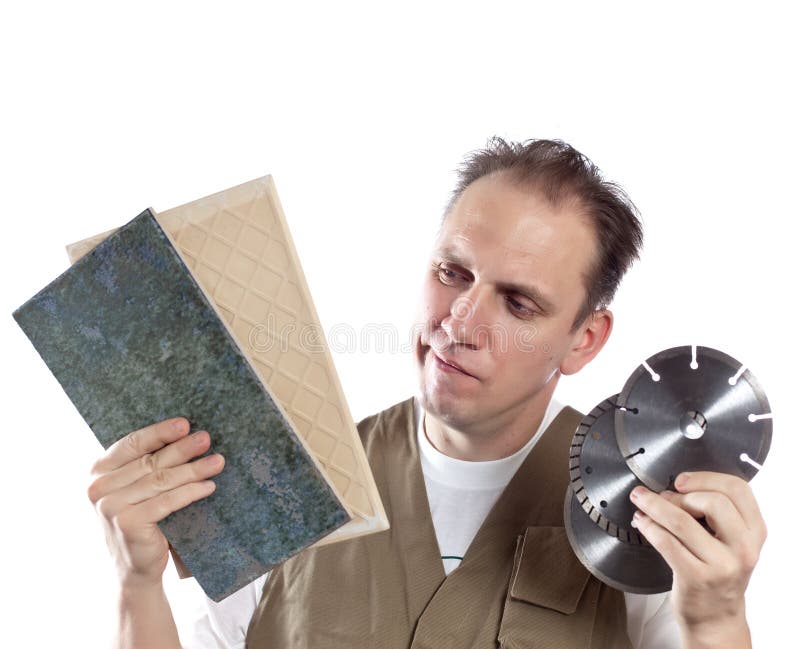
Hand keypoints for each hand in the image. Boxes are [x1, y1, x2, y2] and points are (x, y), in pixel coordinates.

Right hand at [87, 417, 224, 588]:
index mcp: (98, 472)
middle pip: (150, 461)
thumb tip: (185, 432)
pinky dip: (191, 492)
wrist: (135, 568)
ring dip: (194, 469)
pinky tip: (209, 486)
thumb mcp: (136, 489)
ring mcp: (110, 507)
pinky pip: (168, 501)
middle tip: (207, 439)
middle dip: (182, 448)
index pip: (131, 443)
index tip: (185, 424)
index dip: (159, 432)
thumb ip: (145, 464)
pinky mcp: (128, 523)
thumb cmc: (142, 519)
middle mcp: (98, 488)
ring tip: (217, 462)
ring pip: (161, 480)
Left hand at [629, 472, 765, 648]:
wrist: (715, 616)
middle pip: (712, 502)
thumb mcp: (730, 540)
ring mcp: (721, 565)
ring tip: (641, 501)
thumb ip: (716, 512)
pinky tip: (641, 522)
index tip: (681, 481)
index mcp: (754, 532)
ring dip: (654, 506)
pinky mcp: (696, 578)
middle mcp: (743, 548)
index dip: (705, 478)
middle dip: (679, 494)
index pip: (737, 489)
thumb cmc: (717, 569)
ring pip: (682, 521)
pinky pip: (665, 541)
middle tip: (663, 497)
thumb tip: (673, 486)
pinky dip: (648, 526)